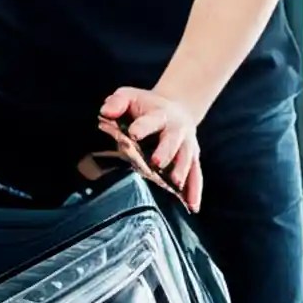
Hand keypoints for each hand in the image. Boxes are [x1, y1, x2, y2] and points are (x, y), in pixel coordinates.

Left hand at [99, 87, 203, 212]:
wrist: (177, 108)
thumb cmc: (145, 106)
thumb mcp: (129, 96)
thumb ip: (117, 102)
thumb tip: (106, 112)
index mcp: (159, 114)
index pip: (151, 120)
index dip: (142, 126)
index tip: (133, 134)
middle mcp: (177, 130)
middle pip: (172, 141)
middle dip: (165, 151)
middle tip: (156, 162)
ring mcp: (187, 146)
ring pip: (186, 160)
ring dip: (182, 172)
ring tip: (175, 185)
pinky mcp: (193, 159)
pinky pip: (196, 176)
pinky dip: (195, 191)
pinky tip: (192, 206)